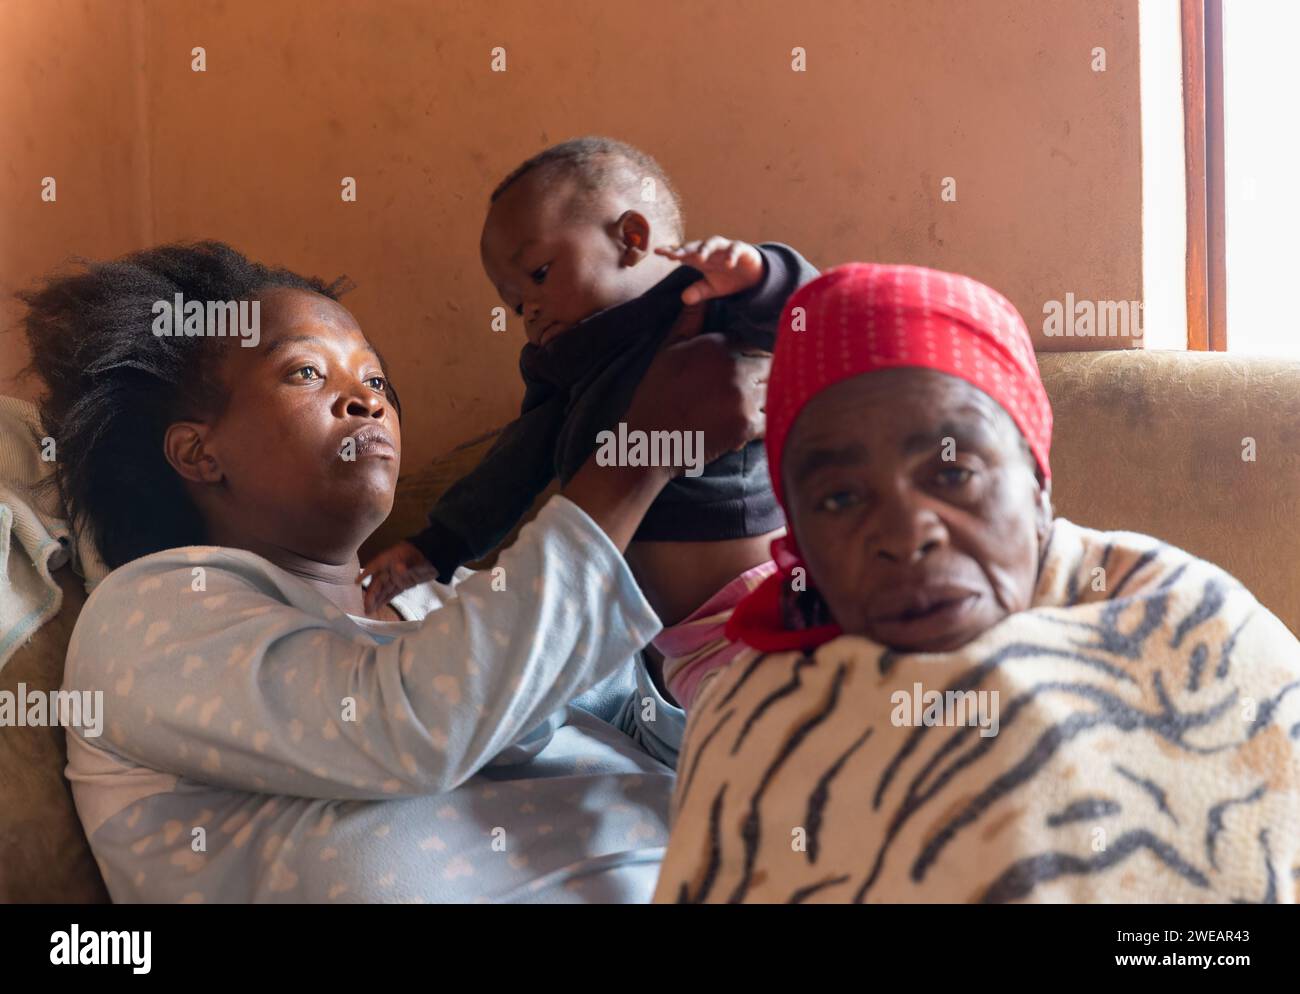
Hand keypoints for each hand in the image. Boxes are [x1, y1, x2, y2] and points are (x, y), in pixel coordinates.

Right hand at [357, 540, 437, 613]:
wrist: (440, 556)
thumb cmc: (427, 553)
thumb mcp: (418, 559)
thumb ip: (408, 565)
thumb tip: (398, 570)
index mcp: (392, 558)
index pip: (375, 565)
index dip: (366, 573)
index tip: (356, 582)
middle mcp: (391, 568)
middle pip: (378, 582)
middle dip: (371, 595)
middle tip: (365, 607)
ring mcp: (397, 576)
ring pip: (383, 589)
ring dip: (376, 599)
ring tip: (368, 611)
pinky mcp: (404, 584)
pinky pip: (392, 592)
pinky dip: (385, 599)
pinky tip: (378, 606)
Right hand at [561, 311, 769, 552]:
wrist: (650, 440)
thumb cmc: (657, 394)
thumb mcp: (668, 351)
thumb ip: (689, 322)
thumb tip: (698, 296)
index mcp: (718, 346)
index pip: (754, 343)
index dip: (752, 356)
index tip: (743, 370)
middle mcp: (734, 368)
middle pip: (770, 364)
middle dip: (762, 376)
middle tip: (744, 392)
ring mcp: (743, 397)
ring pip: (773, 390)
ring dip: (763, 399)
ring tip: (740, 409)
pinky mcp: (747, 426)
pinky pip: (771, 419)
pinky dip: (762, 424)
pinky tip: (740, 427)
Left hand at [656, 237, 764, 305]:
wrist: (753, 276)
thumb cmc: (728, 278)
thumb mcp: (712, 288)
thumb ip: (698, 291)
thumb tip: (684, 298)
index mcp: (700, 258)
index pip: (683, 254)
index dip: (671, 252)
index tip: (657, 252)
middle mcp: (711, 250)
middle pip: (695, 246)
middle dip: (684, 249)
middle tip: (674, 255)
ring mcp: (725, 248)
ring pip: (713, 242)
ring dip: (706, 248)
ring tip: (700, 257)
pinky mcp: (741, 249)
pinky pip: (735, 249)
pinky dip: (731, 255)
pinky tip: (728, 264)